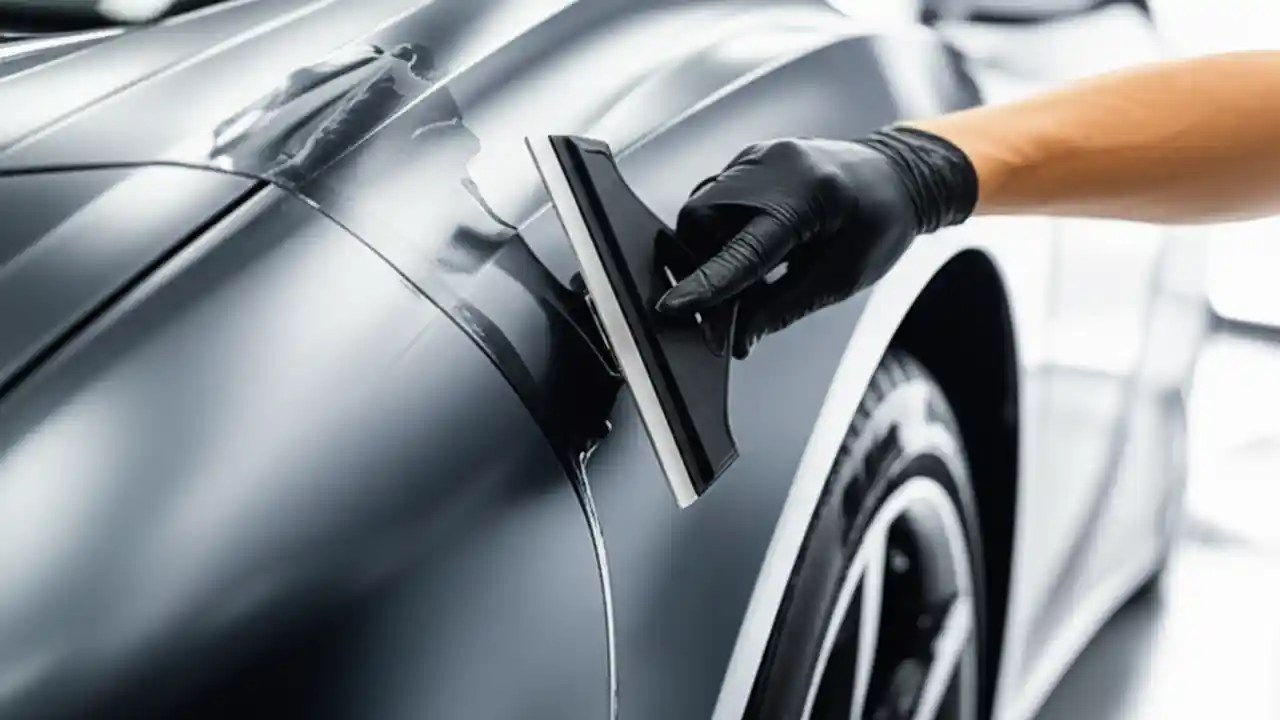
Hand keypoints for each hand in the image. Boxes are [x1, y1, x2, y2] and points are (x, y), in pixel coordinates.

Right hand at [655, 128, 976, 356]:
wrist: (897, 173)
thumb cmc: (880, 223)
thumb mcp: (842, 278)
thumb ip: (785, 307)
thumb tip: (738, 335)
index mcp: (809, 197)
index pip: (744, 249)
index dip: (706, 284)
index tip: (673, 308)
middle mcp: (775, 166)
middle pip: (703, 222)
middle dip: (705, 264)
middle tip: (733, 299)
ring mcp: (757, 156)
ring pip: (700, 209)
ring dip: (712, 249)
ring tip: (755, 269)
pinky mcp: (749, 158)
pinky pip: (714, 197)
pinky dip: (721, 231)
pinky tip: (753, 242)